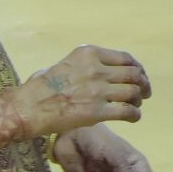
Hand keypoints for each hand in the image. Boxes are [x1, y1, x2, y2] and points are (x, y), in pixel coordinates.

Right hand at [9, 46, 150, 138]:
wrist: (29, 107)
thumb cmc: (41, 87)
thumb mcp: (64, 64)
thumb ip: (84, 65)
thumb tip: (99, 73)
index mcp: (89, 53)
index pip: (125, 58)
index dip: (137, 68)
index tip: (140, 75)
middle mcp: (97, 68)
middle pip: (133, 74)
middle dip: (143, 84)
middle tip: (144, 93)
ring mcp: (98, 90)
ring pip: (133, 92)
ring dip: (139, 100)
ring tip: (136, 105)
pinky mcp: (97, 111)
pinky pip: (127, 111)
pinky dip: (135, 115)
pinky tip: (133, 118)